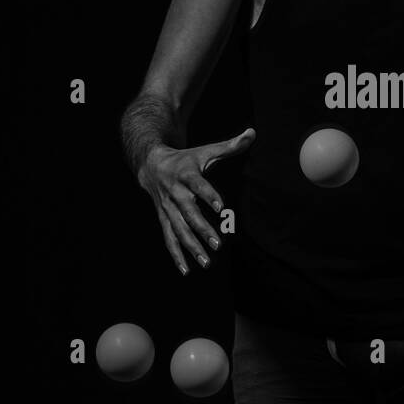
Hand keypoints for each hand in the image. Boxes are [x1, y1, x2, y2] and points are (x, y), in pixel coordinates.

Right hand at [138, 128, 255, 274]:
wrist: (150, 164)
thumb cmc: (185, 159)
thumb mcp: (205, 150)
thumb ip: (229, 146)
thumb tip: (252, 133)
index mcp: (186, 174)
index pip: (198, 185)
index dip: (209, 196)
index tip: (222, 208)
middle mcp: (175, 193)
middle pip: (188, 213)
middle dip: (202, 229)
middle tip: (218, 244)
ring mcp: (168, 208)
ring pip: (178, 230)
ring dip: (191, 247)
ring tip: (207, 262)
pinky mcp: (164, 219)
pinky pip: (169, 239)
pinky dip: (176, 255)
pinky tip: (186, 270)